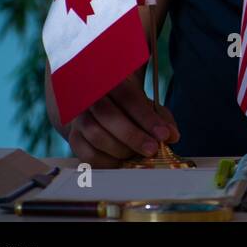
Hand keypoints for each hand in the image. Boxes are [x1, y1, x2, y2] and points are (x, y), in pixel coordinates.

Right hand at [65, 71, 180, 167]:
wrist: (98, 106)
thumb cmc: (129, 107)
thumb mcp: (146, 105)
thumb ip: (161, 118)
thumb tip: (173, 136)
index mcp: (112, 83)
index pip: (129, 98)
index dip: (147, 118)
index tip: (165, 135)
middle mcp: (92, 97)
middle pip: (109, 116)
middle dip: (133, 136)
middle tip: (152, 150)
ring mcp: (79, 118)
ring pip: (96, 135)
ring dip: (121, 150)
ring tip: (138, 156)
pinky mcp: (74, 138)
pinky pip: (87, 154)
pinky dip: (107, 162)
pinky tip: (122, 163)